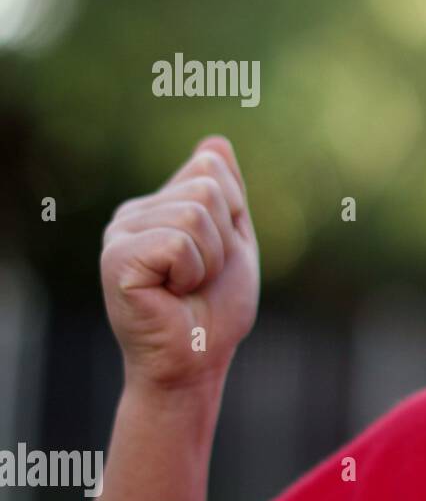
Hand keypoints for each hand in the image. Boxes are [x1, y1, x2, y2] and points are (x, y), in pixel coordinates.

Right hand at [100, 135, 258, 391]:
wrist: (197, 359)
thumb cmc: (214, 310)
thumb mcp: (233, 243)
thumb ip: (227, 195)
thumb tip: (214, 141)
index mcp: (159, 205)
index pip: (212, 167)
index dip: (232, 213)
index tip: (216, 254)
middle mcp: (132, 213)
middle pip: (207, 188)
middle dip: (222, 240)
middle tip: (201, 278)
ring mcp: (119, 233)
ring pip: (195, 214)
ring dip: (208, 260)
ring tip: (186, 288)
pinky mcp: (117, 258)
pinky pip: (179, 242)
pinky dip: (191, 272)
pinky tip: (170, 294)